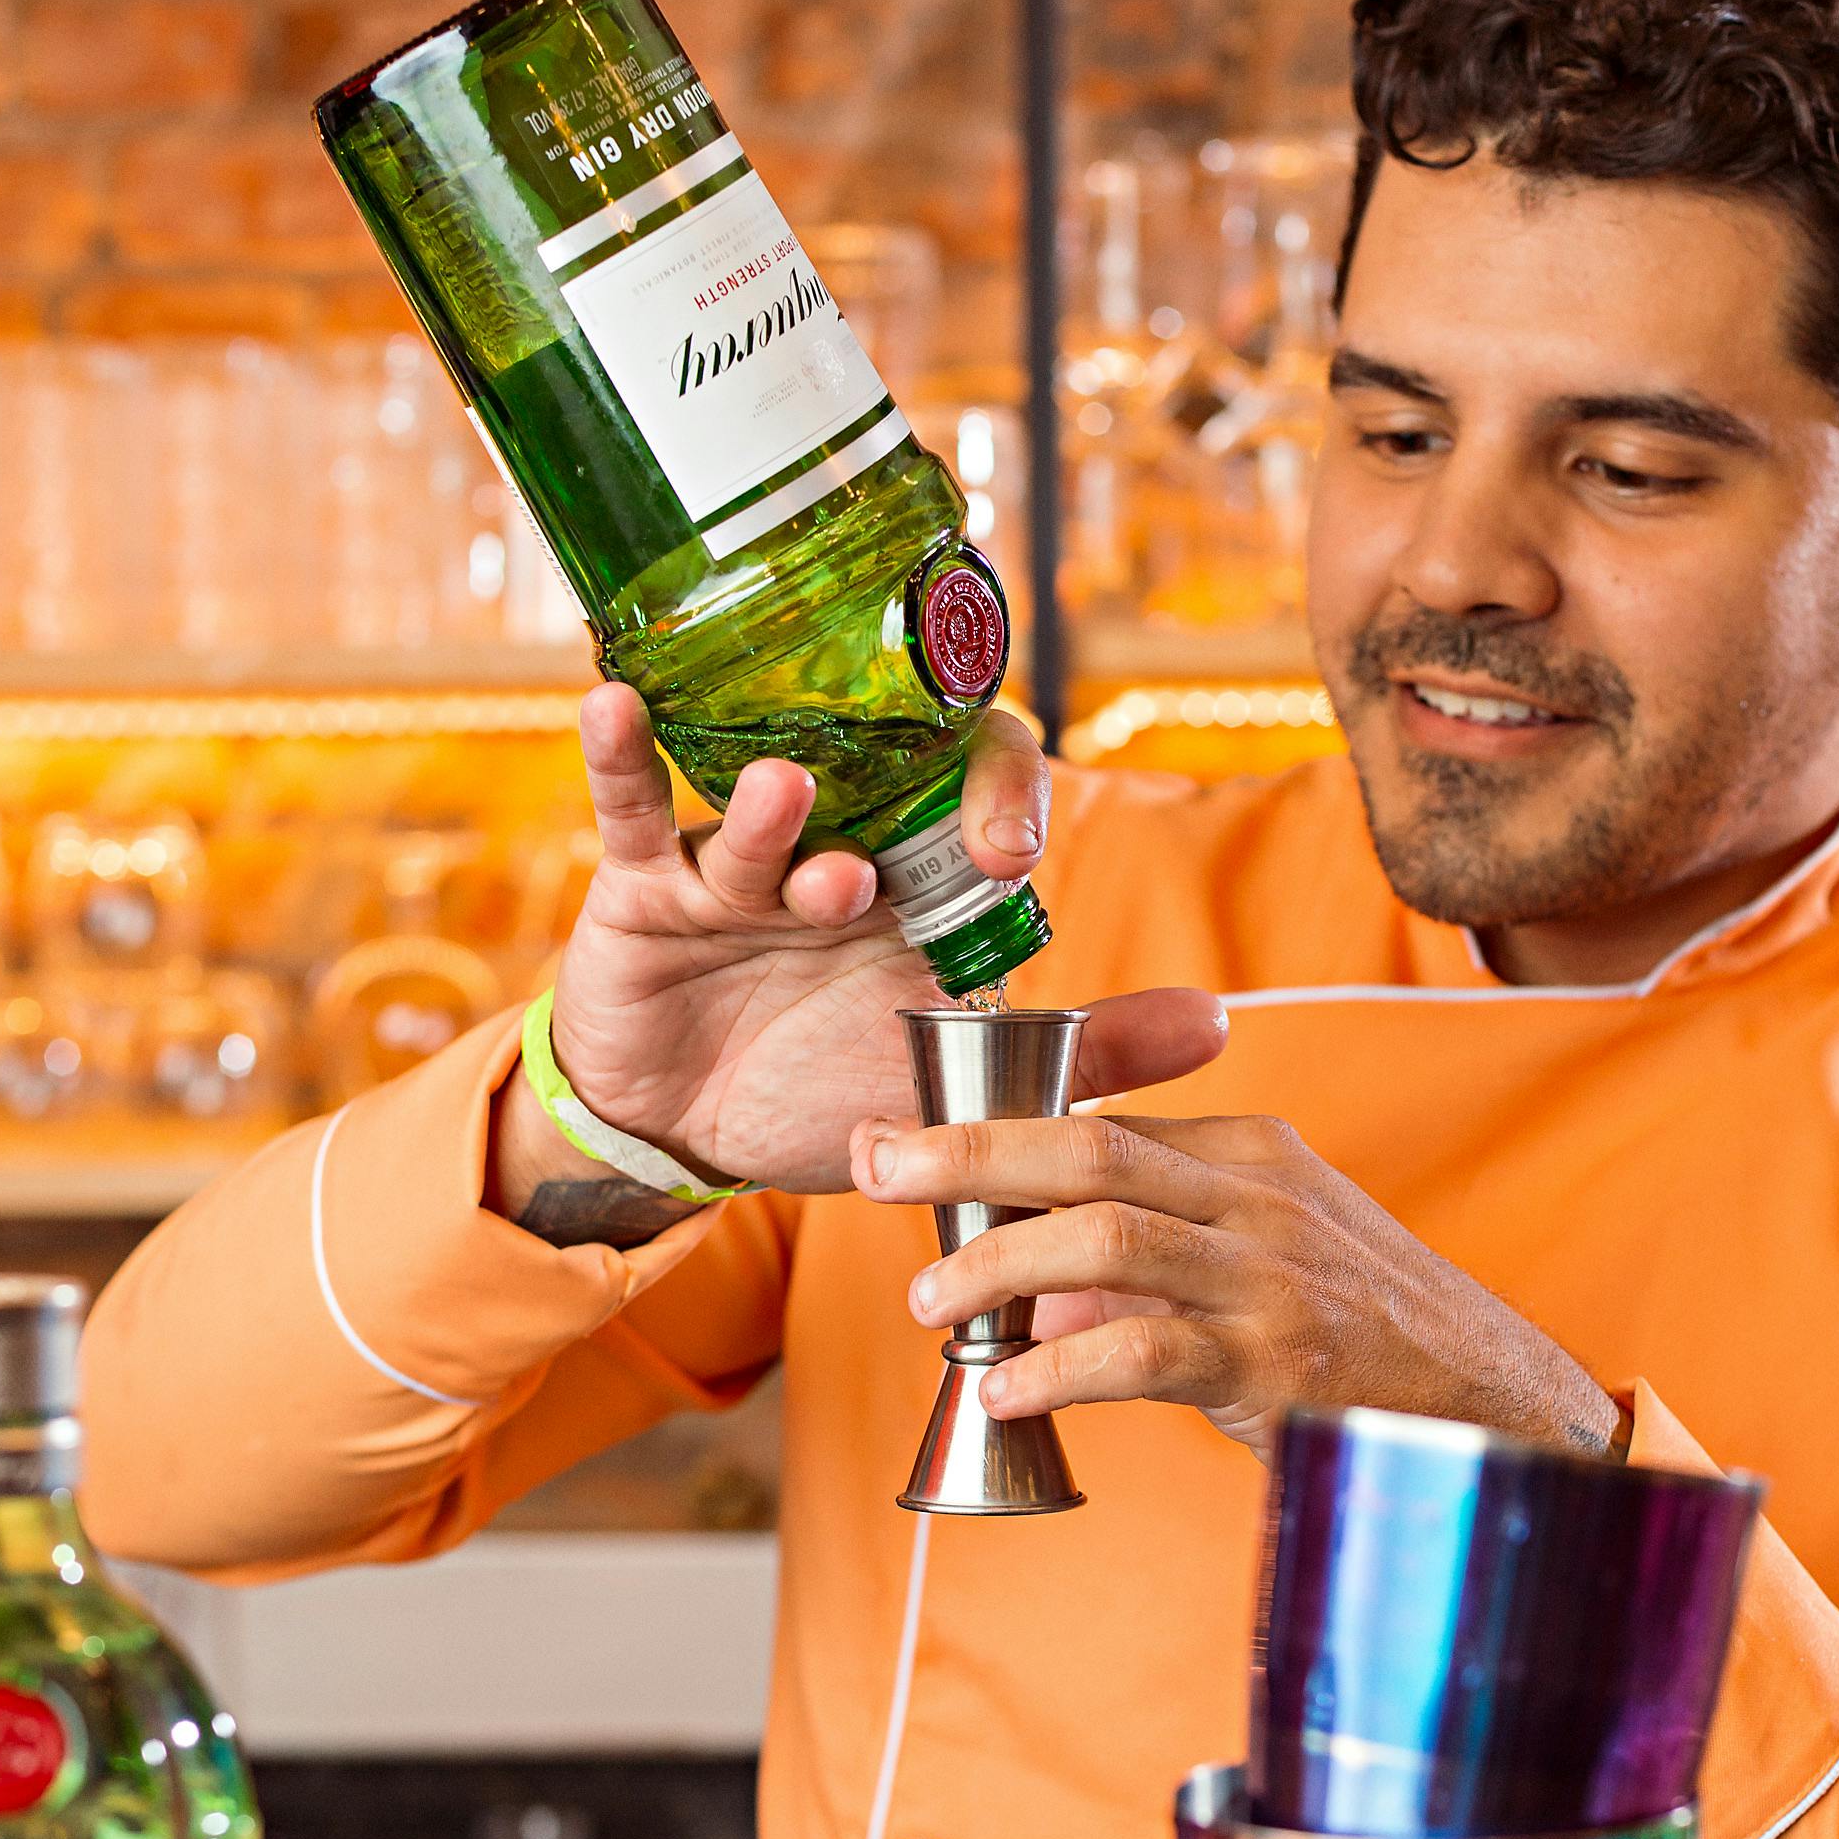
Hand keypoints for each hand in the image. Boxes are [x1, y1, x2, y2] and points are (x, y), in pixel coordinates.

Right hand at [495, 684, 1225, 1214]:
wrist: (686, 1138)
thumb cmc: (823, 1088)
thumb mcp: (957, 1082)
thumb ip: (1085, 1049)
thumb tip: (1222, 1020)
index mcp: (917, 885)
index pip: (974, 790)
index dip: (999, 797)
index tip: (1008, 852)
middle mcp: (834, 850)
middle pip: (867, 778)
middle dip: (893, 790)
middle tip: (909, 837)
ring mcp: (738, 864)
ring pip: (757, 814)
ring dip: (770, 812)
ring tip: (784, 801)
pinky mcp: (644, 888)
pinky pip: (631, 808)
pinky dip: (620, 755)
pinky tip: (616, 699)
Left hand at [853, 1106, 1621, 1459]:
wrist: (1491, 1407)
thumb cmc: (1359, 1334)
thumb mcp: (1264, 1256)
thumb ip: (1148, 1261)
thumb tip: (1026, 1289)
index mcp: (1250, 1153)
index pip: (1099, 1122)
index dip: (986, 1133)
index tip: (899, 1145)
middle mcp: (1260, 1198)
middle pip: (1088, 1153)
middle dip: (966, 1156)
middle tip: (875, 1170)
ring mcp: (1271, 1278)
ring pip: (1106, 1239)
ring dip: (998, 1266)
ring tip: (931, 1302)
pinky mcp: (1277, 1361)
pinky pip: (1144, 1350)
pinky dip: (1060, 1365)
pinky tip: (1007, 1389)